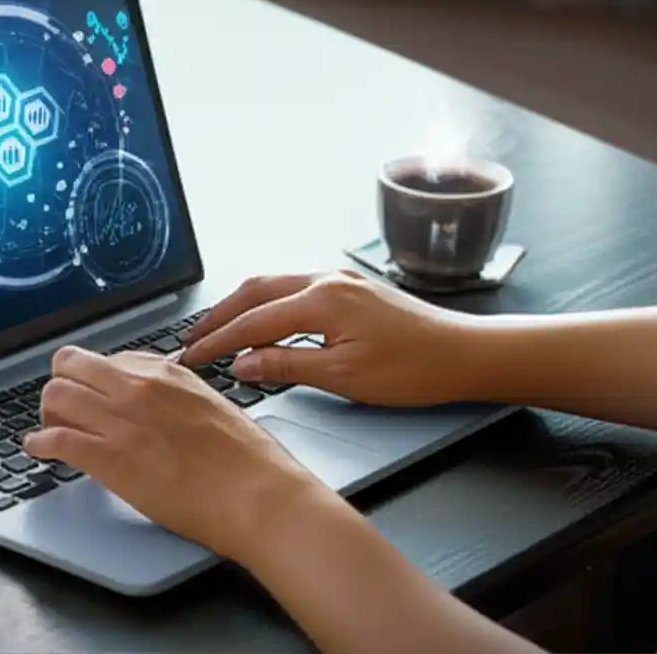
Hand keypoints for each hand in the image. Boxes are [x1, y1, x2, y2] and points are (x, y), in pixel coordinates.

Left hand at [24, 347, 323, 559]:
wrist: (257, 494)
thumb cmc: (246, 460)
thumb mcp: (211, 405)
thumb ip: (175, 396)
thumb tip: (154, 400)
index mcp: (165, 374)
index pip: (105, 359)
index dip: (93, 380)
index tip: (90, 395)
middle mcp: (138, 389)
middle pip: (68, 365)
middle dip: (60, 385)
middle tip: (62, 409)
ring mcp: (121, 422)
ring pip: (54, 396)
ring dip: (46, 414)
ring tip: (50, 430)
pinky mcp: (111, 459)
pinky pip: (55, 439)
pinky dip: (39, 444)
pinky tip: (39, 450)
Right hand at [180, 270, 480, 406]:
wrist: (465, 354)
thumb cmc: (414, 369)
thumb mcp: (343, 376)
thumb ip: (286, 365)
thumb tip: (243, 364)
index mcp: (321, 300)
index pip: (252, 321)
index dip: (217, 341)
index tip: (191, 357)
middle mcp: (326, 280)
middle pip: (255, 291)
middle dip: (219, 315)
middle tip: (192, 339)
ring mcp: (339, 281)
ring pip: (274, 285)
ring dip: (242, 306)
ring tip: (217, 329)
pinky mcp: (350, 289)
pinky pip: (295, 289)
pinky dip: (268, 304)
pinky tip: (262, 322)